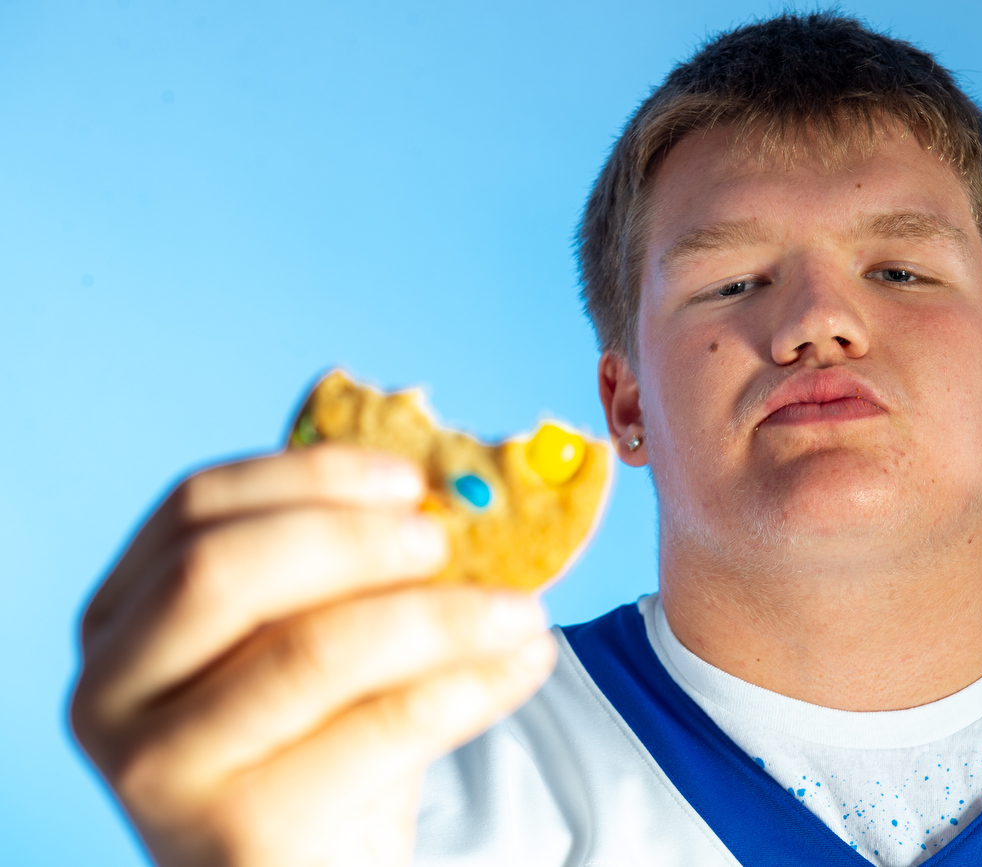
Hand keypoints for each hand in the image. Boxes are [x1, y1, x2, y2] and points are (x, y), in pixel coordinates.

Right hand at [71, 445, 555, 865]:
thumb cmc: (312, 748)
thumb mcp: (305, 646)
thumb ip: (340, 570)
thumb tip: (451, 491)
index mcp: (121, 619)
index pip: (195, 508)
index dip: (309, 476)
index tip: (407, 477)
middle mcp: (113, 692)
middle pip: (224, 571)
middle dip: (352, 539)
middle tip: (444, 540)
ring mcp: (162, 769)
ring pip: (312, 650)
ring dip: (439, 615)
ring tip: (520, 610)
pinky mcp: (238, 832)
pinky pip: (379, 729)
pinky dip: (469, 684)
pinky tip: (521, 664)